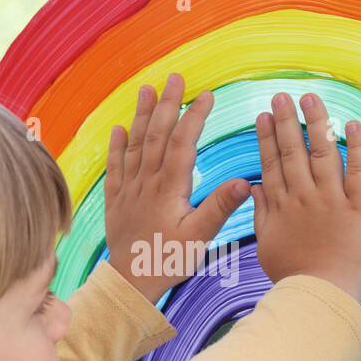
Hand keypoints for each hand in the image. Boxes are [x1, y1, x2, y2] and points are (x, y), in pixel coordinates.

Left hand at [105, 73, 251, 304]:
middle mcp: (147, 182)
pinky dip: (117, 146)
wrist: (129, 283)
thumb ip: (220, 207)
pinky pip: (115, 167)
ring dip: (142, 116)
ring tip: (148, 89)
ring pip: (136, 145)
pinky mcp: (116, 201)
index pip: (182, 143)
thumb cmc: (167, 261)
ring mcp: (129, 190)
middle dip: (168, 104)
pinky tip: (119, 128)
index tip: (206, 94)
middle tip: (175, 78)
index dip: (194, 117)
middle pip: (157, 135)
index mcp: (170, 188)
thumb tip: (244, 182)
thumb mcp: (200, 238)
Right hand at [250, 92, 360, 300]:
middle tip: (281, 96)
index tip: (263, 116)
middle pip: (293, 151)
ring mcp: (332, 199)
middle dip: (286, 121)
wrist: (322, 297)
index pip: (271, 164)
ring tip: (309, 98)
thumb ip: (261, 214)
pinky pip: (358, 169)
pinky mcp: (360, 206)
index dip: (267, 138)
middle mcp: (304, 197)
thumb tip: (253, 188)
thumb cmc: (294, 277)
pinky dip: (356, 145)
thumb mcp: (267, 245)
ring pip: (322, 152)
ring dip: (315, 122)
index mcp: (281, 207)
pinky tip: (351, 124)